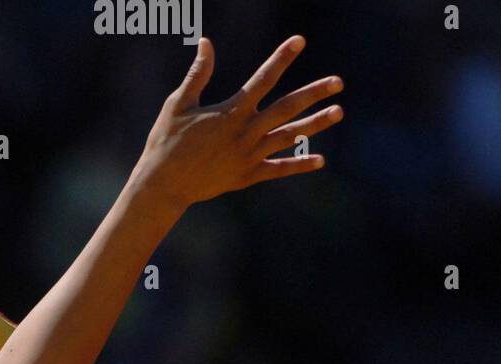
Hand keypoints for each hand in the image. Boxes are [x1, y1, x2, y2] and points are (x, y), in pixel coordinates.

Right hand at [133, 36, 342, 208]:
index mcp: (230, 112)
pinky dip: (298, 165)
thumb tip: (206, 42)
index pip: (263, 79)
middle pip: (287, 108)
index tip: (299, 41)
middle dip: (314, 92)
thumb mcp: (177, 104)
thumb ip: (197, 74)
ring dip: (315, 124)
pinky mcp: (245, 177)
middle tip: (338, 82)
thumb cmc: (165, 143)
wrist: (161, 186)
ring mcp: (247, 156)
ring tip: (338, 112)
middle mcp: (245, 133)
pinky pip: (277, 170)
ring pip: (289, 137)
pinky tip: (320, 160)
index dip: (281, 58)